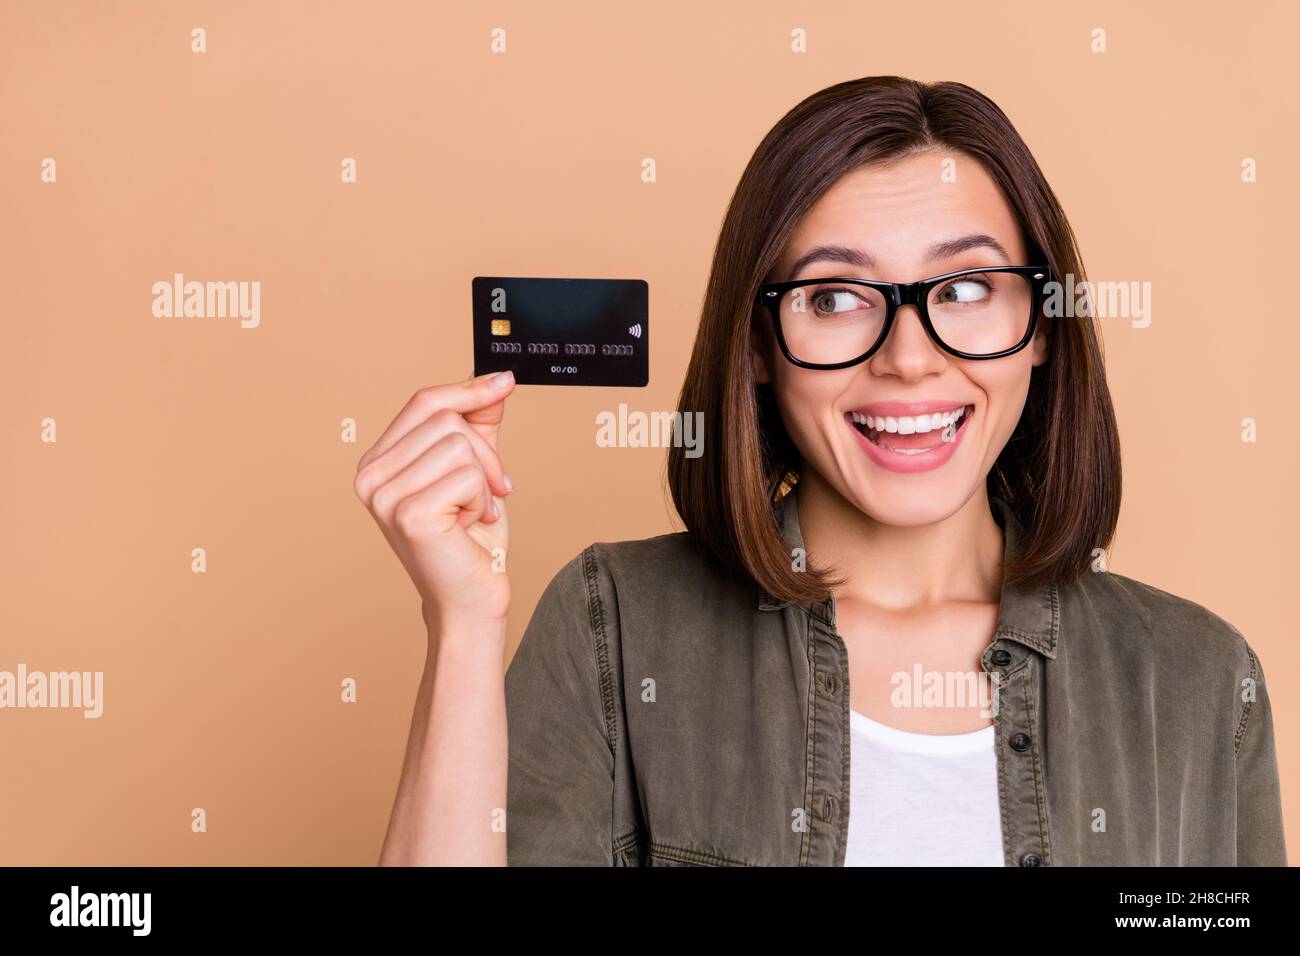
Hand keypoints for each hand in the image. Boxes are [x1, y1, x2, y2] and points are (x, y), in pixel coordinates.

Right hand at [354, 370, 516, 626]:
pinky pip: (468, 475)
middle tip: (492, 491)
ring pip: (460, 444)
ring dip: (484, 481)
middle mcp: (370, 476)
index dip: (468, 390)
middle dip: (485, 452)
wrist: (471, 596)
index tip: (506, 382)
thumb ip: (478, 425)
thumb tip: (497, 381)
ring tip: (474, 513)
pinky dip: (482, 500)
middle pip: (445, 418)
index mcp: (377, 461)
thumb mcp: (475, 469)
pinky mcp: (409, 513)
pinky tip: (470, 526)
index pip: (424, 402)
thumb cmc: (471, 538)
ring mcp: (384, 495)